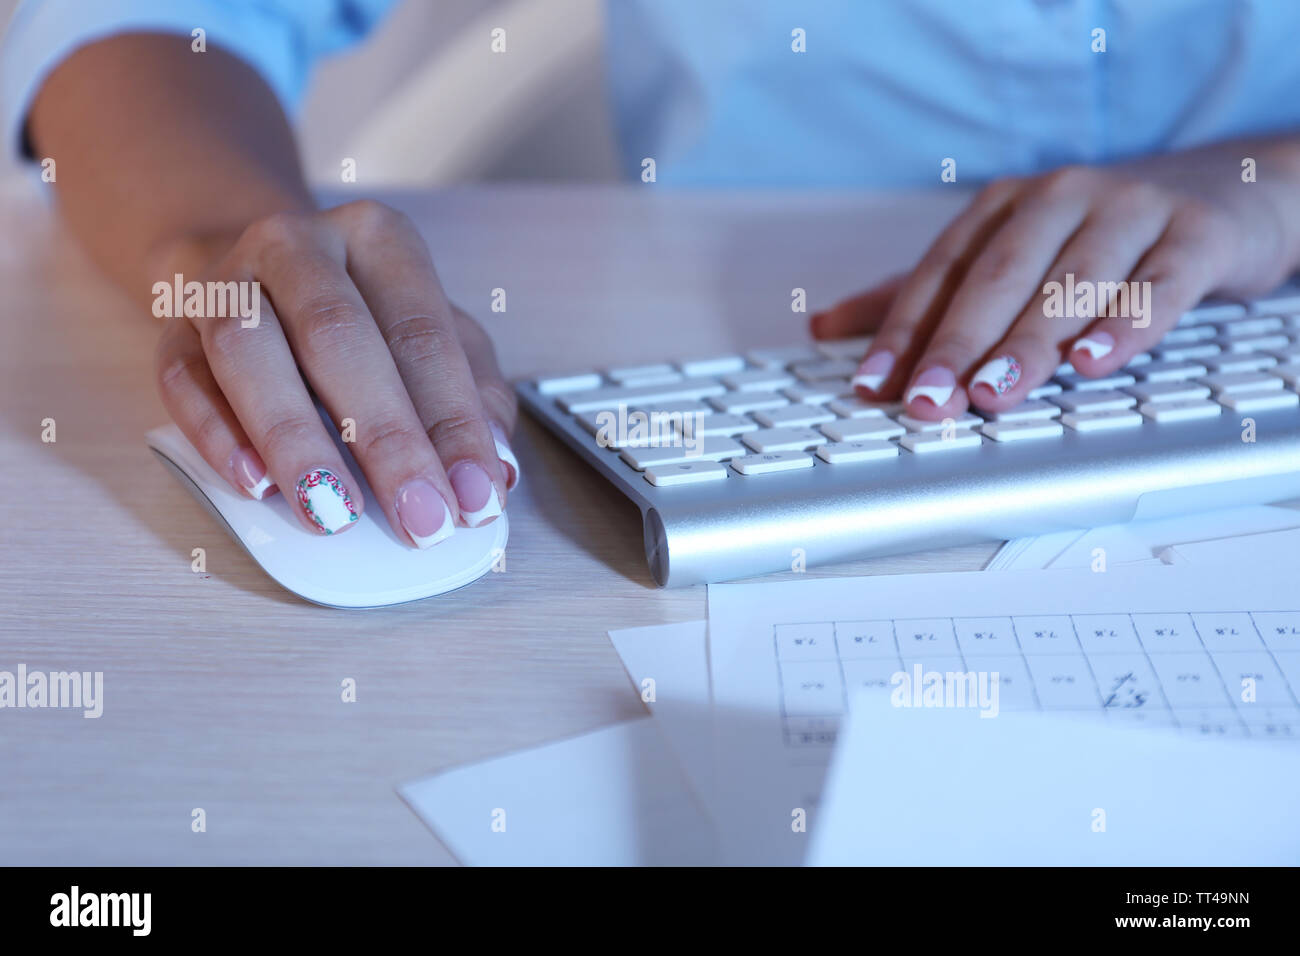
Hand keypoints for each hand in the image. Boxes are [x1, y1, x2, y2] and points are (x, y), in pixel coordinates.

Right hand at [153, 200, 517, 545]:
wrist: (262, 276)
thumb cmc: (367, 318)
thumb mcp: (437, 340)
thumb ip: (473, 399)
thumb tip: (494, 473)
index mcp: (381, 240)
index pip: (423, 335)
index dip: (454, 422)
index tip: (476, 496)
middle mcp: (300, 246)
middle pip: (340, 338)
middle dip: (387, 441)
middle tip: (420, 519)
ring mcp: (227, 280)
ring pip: (249, 351)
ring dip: (295, 440)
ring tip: (333, 513)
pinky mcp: (174, 326)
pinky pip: (182, 378)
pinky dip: (216, 434)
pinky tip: (254, 484)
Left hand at [812, 141, 1299, 419]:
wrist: (1223, 193)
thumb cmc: (1093, 238)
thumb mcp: (1004, 255)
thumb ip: (919, 297)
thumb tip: (823, 327)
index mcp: (1003, 205)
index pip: (941, 272)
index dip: (903, 330)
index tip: (874, 385)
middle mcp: (1061, 198)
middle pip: (998, 278)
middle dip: (957, 344)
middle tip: (927, 401)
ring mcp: (1130, 211)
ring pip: (1071, 284)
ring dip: (1029, 344)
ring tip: (994, 393)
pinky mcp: (1195, 235)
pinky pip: (1158, 286)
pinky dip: (1125, 326)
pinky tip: (1093, 363)